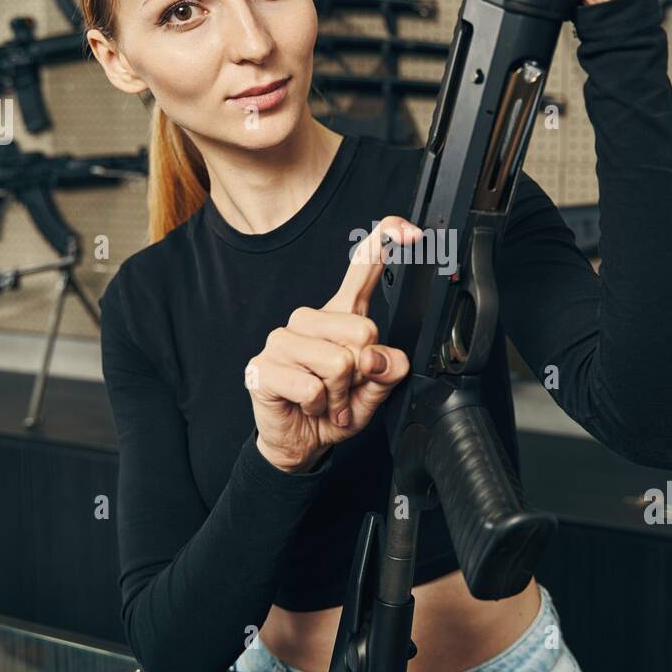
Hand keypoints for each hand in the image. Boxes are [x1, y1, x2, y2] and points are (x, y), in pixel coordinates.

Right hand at [246, 216, 422, 472]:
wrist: (301, 441)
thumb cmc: (335, 410)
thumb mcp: (375, 392)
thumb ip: (388, 370)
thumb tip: (379, 356)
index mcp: (341, 316)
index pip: (362, 270)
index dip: (384, 244)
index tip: (407, 229)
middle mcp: (310, 319)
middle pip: (362, 329)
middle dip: (363, 373)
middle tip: (348, 392)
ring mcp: (283, 340)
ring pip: (337, 362)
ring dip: (340, 395)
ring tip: (328, 401)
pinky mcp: (264, 366)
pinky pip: (312, 388)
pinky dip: (319, 407)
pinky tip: (308, 407)